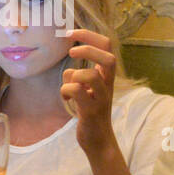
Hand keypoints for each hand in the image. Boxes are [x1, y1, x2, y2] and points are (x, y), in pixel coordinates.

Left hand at [61, 28, 116, 155]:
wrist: (98, 141)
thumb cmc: (90, 112)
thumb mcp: (88, 89)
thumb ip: (82, 74)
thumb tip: (70, 64)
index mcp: (107, 76)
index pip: (107, 46)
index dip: (89, 35)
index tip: (71, 33)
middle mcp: (107, 85)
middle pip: (108, 57)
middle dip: (87, 49)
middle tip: (70, 51)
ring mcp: (101, 98)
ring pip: (90, 74)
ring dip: (73, 76)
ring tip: (68, 86)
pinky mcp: (91, 111)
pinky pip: (76, 91)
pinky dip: (65, 91)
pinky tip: (66, 99)